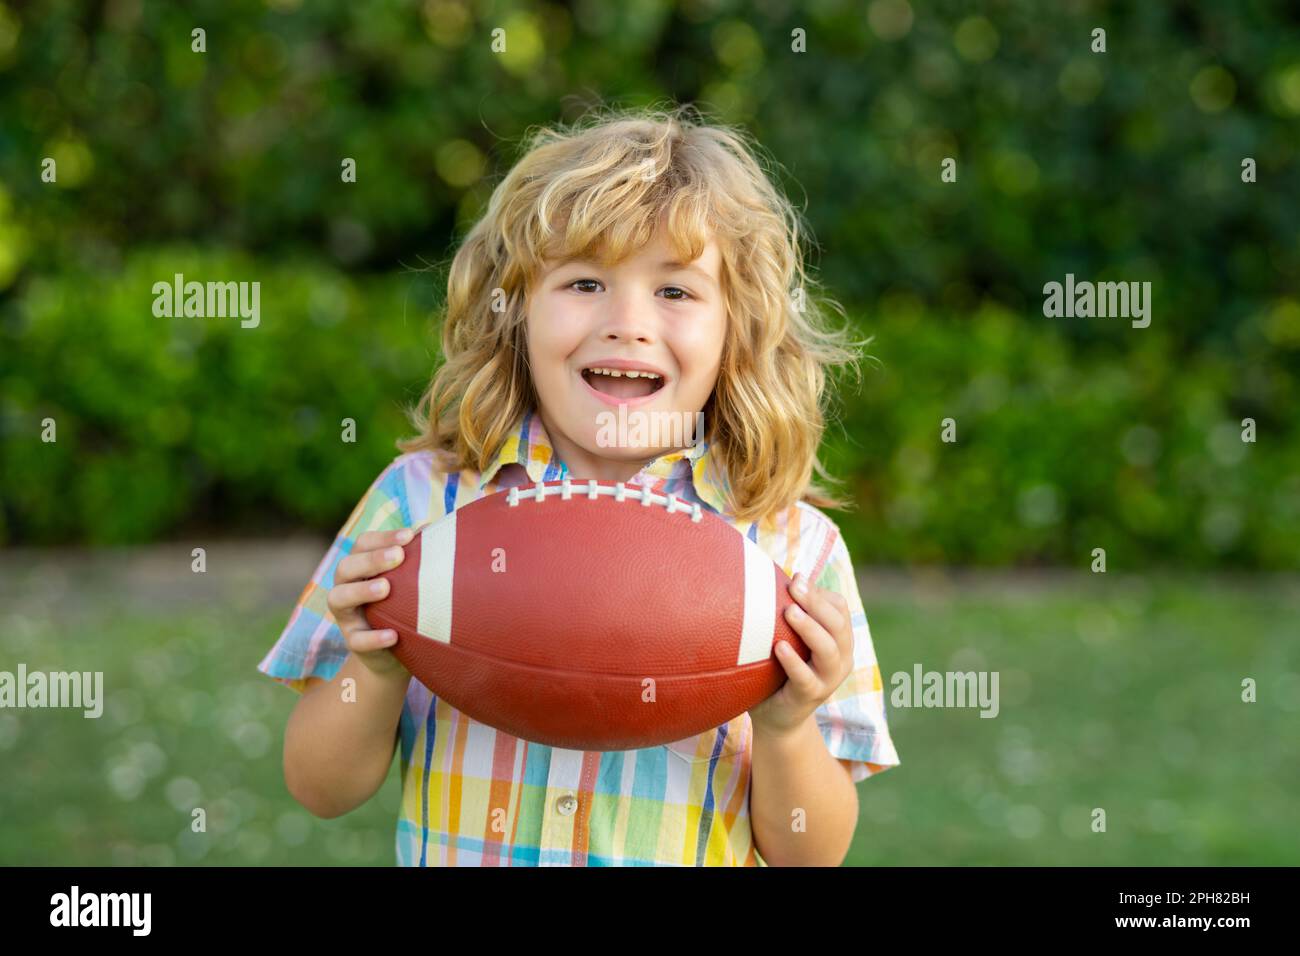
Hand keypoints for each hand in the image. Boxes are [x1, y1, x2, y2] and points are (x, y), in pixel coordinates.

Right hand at [326, 527, 416, 679]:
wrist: (396, 651)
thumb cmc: (405, 603)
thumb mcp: (410, 580)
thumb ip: (418, 556)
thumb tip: (434, 528)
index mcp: (361, 566)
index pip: (363, 544)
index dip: (383, 538)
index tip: (409, 536)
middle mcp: (346, 586)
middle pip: (346, 567)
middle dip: (371, 560)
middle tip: (398, 556)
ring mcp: (346, 615)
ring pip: (338, 598)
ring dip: (361, 591)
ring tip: (385, 588)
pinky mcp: (353, 641)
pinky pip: (356, 640)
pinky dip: (373, 637)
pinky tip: (394, 635)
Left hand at [749, 572, 853, 739]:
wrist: (778, 718)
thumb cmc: (781, 669)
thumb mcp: (790, 638)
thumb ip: (791, 613)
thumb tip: (781, 577)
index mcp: (839, 639)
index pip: (839, 608)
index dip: (819, 592)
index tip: (795, 578)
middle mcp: (841, 658)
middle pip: (837, 624)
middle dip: (815, 602)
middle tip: (793, 587)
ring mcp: (828, 680)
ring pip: (828, 650)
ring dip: (809, 627)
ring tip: (789, 611)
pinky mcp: (810, 697)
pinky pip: (805, 678)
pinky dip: (793, 661)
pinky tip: (779, 647)